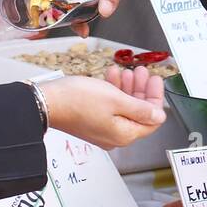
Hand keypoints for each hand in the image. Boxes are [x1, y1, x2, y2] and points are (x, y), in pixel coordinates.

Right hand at [40, 65, 166, 149]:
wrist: (47, 102)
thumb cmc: (79, 100)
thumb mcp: (116, 100)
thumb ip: (140, 109)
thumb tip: (159, 116)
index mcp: (124, 134)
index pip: (152, 120)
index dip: (155, 98)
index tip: (155, 80)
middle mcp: (115, 135)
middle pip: (138, 112)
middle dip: (141, 89)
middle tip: (141, 72)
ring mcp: (103, 129)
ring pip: (124, 107)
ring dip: (127, 87)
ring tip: (126, 71)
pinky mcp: (92, 121)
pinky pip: (109, 107)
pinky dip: (113, 91)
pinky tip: (112, 76)